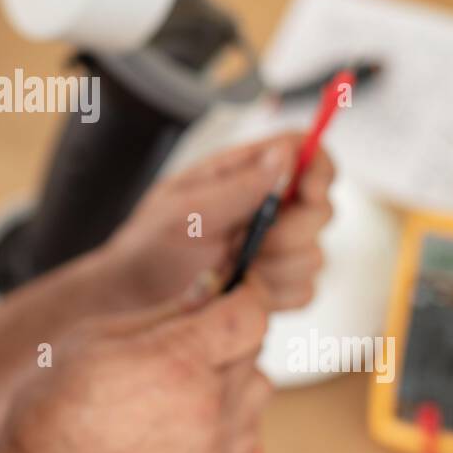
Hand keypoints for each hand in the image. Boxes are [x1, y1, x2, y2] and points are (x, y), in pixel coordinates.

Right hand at [7, 275, 273, 452]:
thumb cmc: (56, 403)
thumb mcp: (97, 336)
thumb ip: (164, 312)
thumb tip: (210, 286)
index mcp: (179, 360)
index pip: (251, 314)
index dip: (246, 292)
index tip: (232, 287)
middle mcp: (207, 403)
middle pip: (255, 348)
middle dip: (230, 329)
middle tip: (190, 330)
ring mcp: (212, 443)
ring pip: (259, 389)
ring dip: (237, 372)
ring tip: (191, 373)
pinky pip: (248, 430)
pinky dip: (233, 413)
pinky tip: (193, 409)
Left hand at [99, 132, 334, 313]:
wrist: (131, 300)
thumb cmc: (147, 244)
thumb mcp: (183, 209)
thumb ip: (237, 186)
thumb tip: (284, 154)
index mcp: (243, 173)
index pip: (304, 152)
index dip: (318, 167)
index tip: (309, 190)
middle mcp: (266, 208)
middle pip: (321, 210)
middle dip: (290, 231)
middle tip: (244, 242)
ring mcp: (274, 250)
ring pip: (314, 256)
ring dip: (276, 267)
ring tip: (230, 268)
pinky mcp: (276, 287)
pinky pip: (303, 291)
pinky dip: (276, 294)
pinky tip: (240, 290)